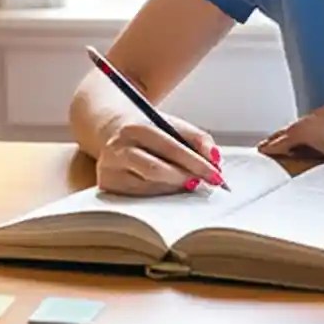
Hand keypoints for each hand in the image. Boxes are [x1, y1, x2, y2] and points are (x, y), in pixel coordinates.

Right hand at [96, 114, 224, 195]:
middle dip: (185, 178)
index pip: (170, 148)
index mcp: (136, 128)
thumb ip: (198, 139)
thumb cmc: (151, 132)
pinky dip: (159, 195)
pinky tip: (169, 189)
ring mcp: (109, 169)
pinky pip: (138, 197)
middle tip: (206, 184)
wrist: (115, 131)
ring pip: (147, 187)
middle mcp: (118, 148)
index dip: (196, 163)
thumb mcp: (174, 126)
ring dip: (173, 189)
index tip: (216, 175)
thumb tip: (215, 159)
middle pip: (155, 170)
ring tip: (189, 184)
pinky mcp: (106, 186)